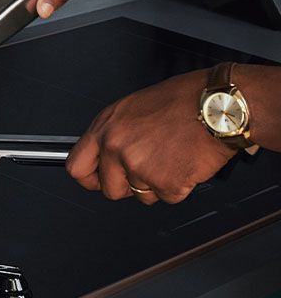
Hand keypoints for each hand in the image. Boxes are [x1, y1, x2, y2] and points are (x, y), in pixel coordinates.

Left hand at [66, 69, 236, 204]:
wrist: (219, 106)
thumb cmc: (184, 100)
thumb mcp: (133, 108)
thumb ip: (114, 133)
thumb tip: (105, 154)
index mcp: (106, 127)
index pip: (77, 167)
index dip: (90, 179)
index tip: (98, 180)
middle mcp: (117, 147)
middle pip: (109, 189)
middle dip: (128, 186)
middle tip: (147, 168)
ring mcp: (140, 167)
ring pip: (141, 195)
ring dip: (157, 184)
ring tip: (171, 156)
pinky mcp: (166, 183)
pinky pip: (168, 198)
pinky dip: (179, 186)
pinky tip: (185, 162)